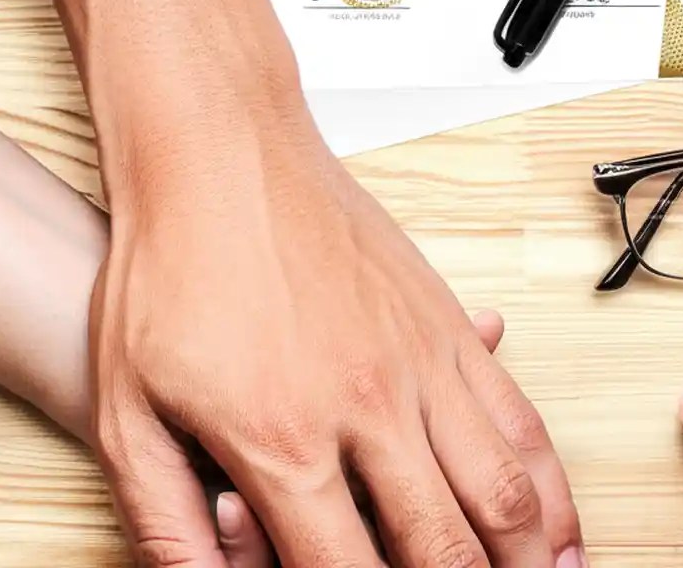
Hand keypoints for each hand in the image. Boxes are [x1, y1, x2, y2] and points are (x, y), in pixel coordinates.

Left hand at [90, 140, 583, 567]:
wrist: (220, 155)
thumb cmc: (169, 269)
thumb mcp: (126, 410)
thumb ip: (165, 522)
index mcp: (282, 441)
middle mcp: (367, 408)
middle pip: (445, 549)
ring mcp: (420, 363)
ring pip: (504, 490)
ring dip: (529, 558)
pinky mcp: (447, 326)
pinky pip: (521, 419)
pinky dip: (550, 485)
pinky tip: (556, 523)